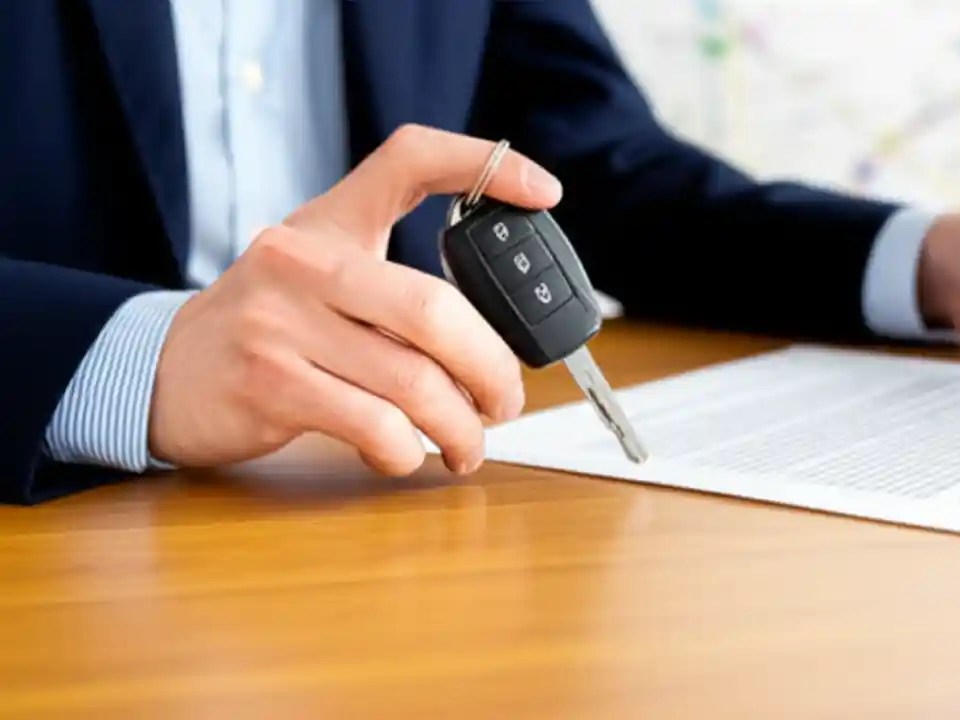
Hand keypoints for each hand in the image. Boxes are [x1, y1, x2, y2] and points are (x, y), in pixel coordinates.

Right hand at [149, 126, 563, 474]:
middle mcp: (303, 261)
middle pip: (435, 309)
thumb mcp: (315, 275)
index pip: (408, 159)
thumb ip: (390, 283)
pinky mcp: (269, 384)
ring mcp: (281, 322)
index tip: (544, 192)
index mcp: (328, 224)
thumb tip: (492, 336)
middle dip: (491, 368)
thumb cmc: (263, 329)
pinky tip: (405, 455)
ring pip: (413, 380)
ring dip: (459, 426)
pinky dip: (405, 451)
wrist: (159, 374)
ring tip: (467, 444)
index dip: (482, 163)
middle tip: (505, 401)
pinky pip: (373, 425)